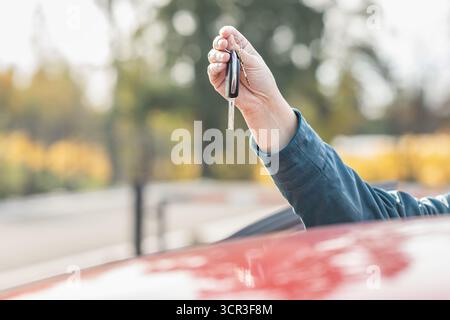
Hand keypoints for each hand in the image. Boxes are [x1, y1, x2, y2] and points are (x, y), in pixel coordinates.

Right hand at [207, 26, 296, 151]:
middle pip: (219, 44)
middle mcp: (231, 57)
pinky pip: (212, 71)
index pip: (231, 36)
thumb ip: (239, 51)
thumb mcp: (253, 62)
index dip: (226, 32)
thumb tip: (228, 38)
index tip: (225, 32)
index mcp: (242, 49)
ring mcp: (223, 68)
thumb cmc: (261, 80)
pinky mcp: (218, 80)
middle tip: (223, 44)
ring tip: (225, 58)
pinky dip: (214, 67)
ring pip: (213, 56)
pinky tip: (221, 66)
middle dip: (219, 42)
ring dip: (217, 55)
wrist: (261, 99)